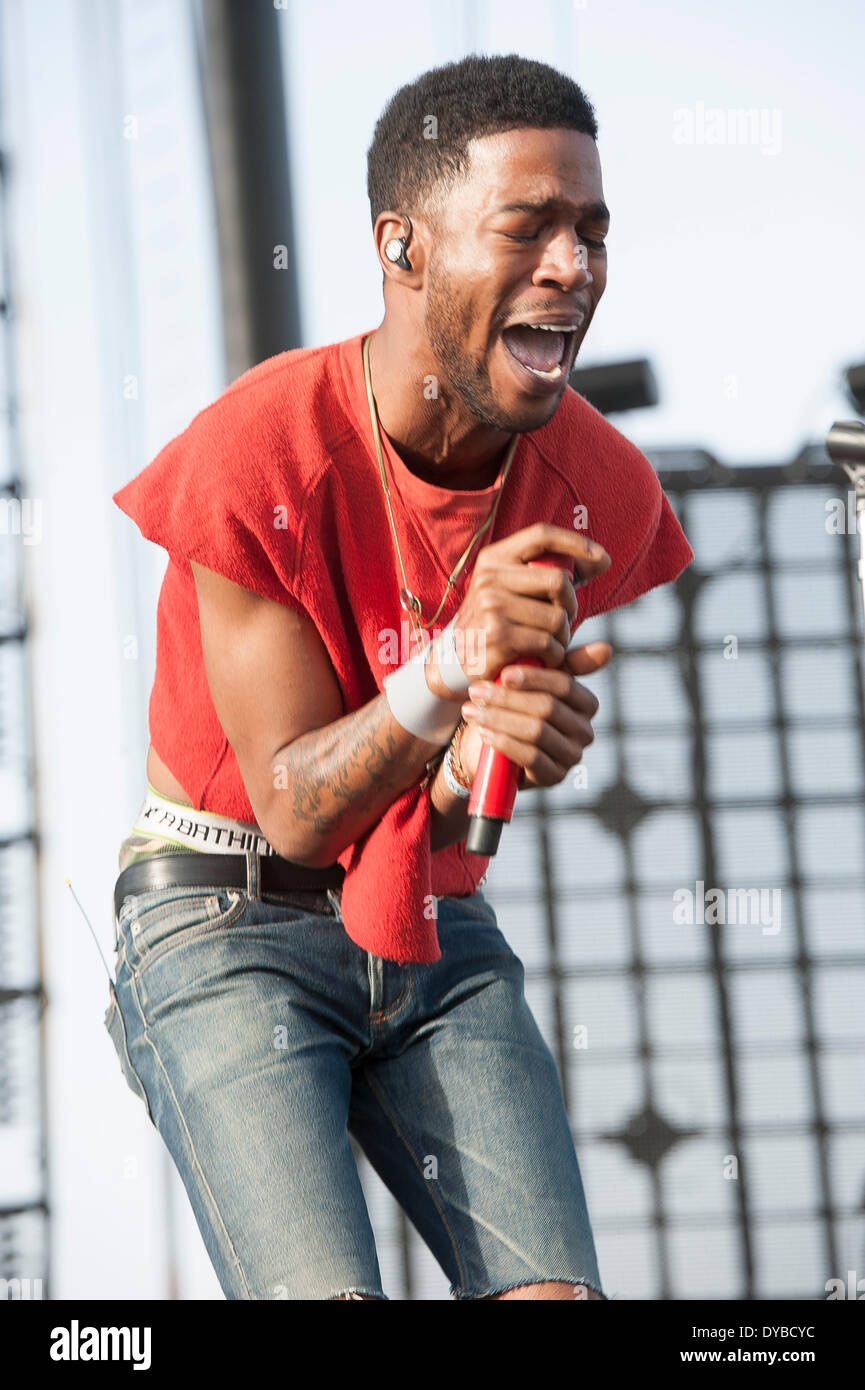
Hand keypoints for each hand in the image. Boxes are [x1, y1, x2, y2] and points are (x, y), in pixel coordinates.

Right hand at [425, 523, 610, 694]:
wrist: (461, 662)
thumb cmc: (502, 624)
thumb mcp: (523, 594)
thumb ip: (562, 578)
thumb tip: (603, 560)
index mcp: (495, 558)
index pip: (541, 535)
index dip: (576, 542)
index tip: (602, 558)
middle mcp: (489, 577)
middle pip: (558, 579)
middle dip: (571, 606)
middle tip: (564, 623)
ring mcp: (490, 605)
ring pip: (557, 616)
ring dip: (563, 636)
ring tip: (551, 644)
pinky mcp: (496, 635)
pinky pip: (547, 643)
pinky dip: (555, 656)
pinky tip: (543, 659)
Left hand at [455, 641, 612, 789]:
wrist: (491, 750)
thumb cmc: (514, 709)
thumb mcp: (531, 683)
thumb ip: (558, 662)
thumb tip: (606, 648)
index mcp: (586, 704)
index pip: (565, 685)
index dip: (534, 678)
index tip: (503, 673)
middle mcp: (585, 731)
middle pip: (548, 708)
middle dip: (508, 698)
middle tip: (476, 691)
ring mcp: (571, 756)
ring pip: (537, 732)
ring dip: (499, 718)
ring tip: (472, 710)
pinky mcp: (554, 777)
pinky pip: (531, 757)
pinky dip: (504, 741)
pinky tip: (484, 732)